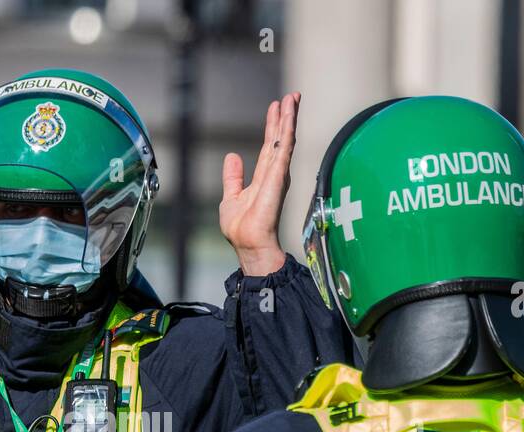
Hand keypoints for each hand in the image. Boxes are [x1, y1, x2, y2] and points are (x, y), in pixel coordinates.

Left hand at [220, 91, 299, 276]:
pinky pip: (283, 148)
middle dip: (285, 116)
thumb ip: (233, 177)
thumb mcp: (231, 197)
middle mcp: (274, 174)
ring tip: (292, 98)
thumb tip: (232, 156)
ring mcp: (278, 174)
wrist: (248, 244)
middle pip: (280, 139)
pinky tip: (289, 116)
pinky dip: (287, 131)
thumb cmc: (241, 228)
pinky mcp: (278, 177)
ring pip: (284, 139)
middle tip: (291, 96)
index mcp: (264, 177)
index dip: (273, 126)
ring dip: (289, 118)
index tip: (276, 107)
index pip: (270, 146)